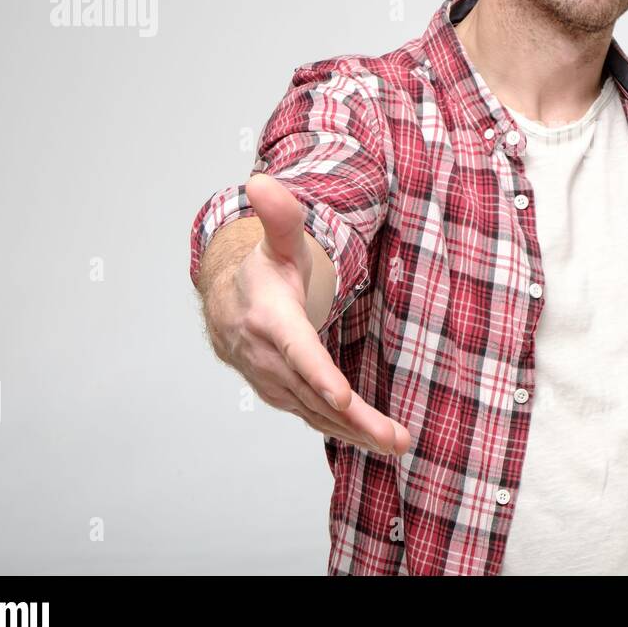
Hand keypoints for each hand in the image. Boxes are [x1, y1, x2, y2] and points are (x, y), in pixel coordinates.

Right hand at [204, 172, 409, 456]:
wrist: (230, 305)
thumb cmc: (266, 272)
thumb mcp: (279, 242)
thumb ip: (280, 216)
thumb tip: (261, 181)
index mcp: (270, 320)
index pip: (297, 351)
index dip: (318, 376)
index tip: (341, 399)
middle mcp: (267, 358)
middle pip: (314, 394)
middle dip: (356, 420)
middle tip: (397, 439)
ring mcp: (272, 382)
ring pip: (316, 414)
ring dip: (356, 433)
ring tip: (397, 445)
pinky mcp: (281, 395)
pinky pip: (313, 418)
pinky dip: (342, 433)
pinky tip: (373, 442)